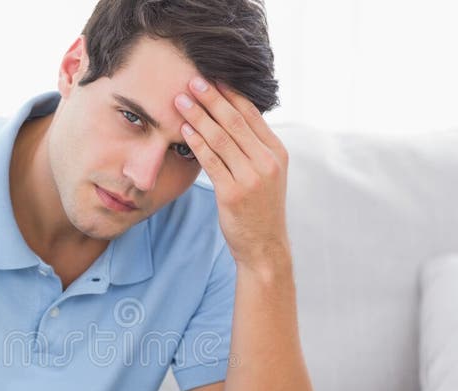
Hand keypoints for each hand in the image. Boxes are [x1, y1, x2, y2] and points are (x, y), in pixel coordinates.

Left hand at [175, 77, 290, 267]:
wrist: (264, 246)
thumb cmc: (259, 209)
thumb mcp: (266, 175)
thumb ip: (253, 149)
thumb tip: (231, 121)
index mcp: (277, 152)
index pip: (251, 114)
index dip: (230, 94)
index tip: (212, 77)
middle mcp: (267, 161)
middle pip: (235, 121)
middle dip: (211, 98)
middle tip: (192, 80)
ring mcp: (252, 176)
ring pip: (221, 137)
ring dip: (198, 116)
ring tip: (180, 100)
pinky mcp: (234, 192)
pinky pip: (211, 161)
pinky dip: (196, 142)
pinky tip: (183, 130)